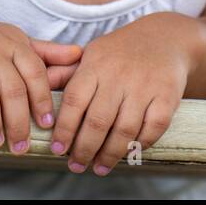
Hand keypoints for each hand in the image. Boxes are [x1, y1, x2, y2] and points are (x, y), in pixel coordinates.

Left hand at [40, 12, 202, 176]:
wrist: (165, 37)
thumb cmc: (121, 52)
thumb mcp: (92, 55)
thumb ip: (65, 74)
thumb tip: (37, 87)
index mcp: (96, 65)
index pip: (75, 101)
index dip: (64, 129)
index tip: (57, 149)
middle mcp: (119, 75)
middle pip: (98, 121)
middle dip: (84, 150)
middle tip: (76, 166)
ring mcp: (145, 85)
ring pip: (125, 129)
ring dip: (110, 154)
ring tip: (99, 167)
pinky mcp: (168, 94)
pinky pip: (153, 128)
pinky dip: (140, 144)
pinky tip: (129, 153)